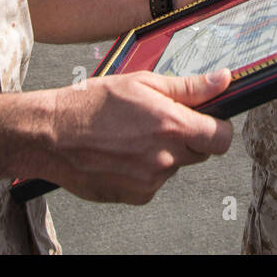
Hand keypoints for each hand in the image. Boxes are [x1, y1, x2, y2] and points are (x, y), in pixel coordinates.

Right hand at [44, 69, 234, 203]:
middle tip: (157, 123)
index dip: (218, 128)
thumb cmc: (92, 104)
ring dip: (162, 154)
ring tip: (130, 137)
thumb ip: (188, 87)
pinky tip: (121, 154)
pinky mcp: (137, 196)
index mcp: (172, 126)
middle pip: (200, 153)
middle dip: (187, 138)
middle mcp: (166, 158)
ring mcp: (152, 180)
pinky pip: (153, 182)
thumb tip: (223, 80)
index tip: (207, 121)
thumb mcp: (142, 83)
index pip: (222, 138)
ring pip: (173, 167)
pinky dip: (143, 171)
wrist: (52, 135)